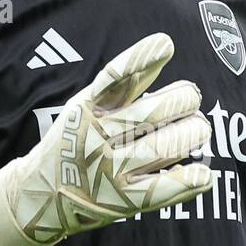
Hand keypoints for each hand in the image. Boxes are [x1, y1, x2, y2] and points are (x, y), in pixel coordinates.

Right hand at [0, 31, 212, 245]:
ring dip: (192, 134)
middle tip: (192, 100)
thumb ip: (125, 82)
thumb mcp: (87, 106)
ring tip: (199, 129)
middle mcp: (95, 138)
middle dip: (183, 101)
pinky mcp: (122, 201)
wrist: (41, 195)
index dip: (140, 59)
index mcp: (86, 110)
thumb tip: (165, 45)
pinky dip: (188, 180)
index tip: (166, 44)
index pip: (113, 78)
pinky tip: (204, 174)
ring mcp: (108, 171)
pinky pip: (162, 190)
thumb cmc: (77, 139)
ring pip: (163, 147)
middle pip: (151, 114)